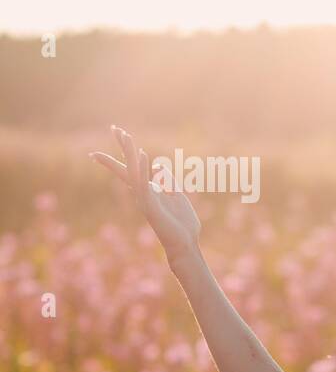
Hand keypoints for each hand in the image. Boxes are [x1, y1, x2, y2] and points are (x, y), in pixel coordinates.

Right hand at [89, 126, 200, 264]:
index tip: (117, 135)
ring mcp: (144, 198)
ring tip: (124, 134)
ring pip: (134, 171)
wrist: (185, 243)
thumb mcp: (177, 195)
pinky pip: (144, 184)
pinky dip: (144, 169)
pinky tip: (143, 154)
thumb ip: (168, 180)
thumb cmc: (182, 223)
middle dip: (123, 146)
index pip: (132, 168)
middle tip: (114, 127)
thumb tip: (158, 165)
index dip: (124, 152)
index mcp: (150, 189)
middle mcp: (143, 192)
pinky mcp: (150, 205)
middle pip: (129, 164)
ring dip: (130, 152)